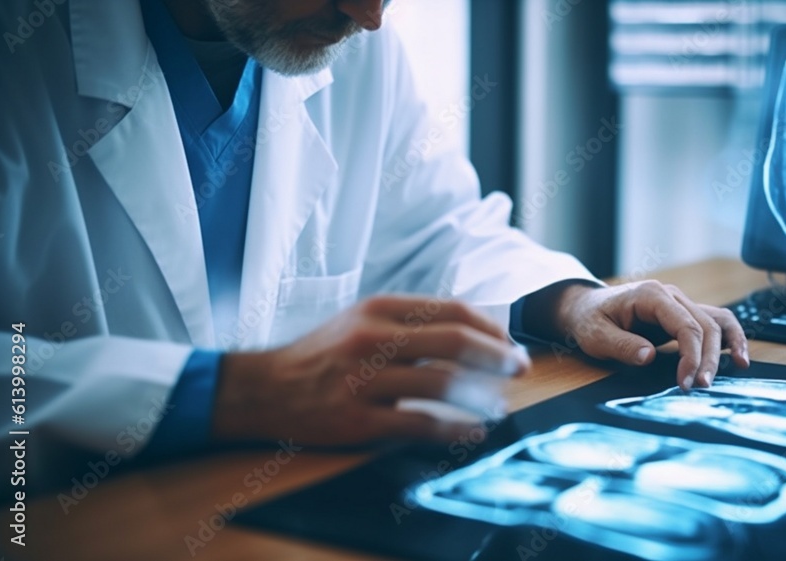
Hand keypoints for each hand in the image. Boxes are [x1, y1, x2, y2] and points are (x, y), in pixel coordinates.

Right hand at [211, 296, 528, 446]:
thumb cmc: (322, 354)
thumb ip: (411, 322)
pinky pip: (420, 424)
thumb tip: (472, 331)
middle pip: (455, 341)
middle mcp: (373, 338)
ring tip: (501, 404)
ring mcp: (365, 379)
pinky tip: (473, 431)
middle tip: (521, 368)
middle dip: (498, 356)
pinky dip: (454, 429)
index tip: (510, 344)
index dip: (490, 328)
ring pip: (443, 383)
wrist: (264, 389)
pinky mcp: (358, 420)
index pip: (452, 310)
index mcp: (380, 309)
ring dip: (483, 395)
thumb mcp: (362, 320)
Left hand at [551, 281, 749, 389]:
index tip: (685, 383)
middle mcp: (671, 295)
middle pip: (705, 325)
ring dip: (728, 345)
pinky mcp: (681, 315)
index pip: (685, 326)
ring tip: (739, 368)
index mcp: (652, 295)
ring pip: (715, 321)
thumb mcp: (596, 335)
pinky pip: (712, 322)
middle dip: (708, 358)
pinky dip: (728, 336)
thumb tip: (649, 356)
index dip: (691, 356)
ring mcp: (679, 303)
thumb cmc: (590, 319)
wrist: (584, 307)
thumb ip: (622, 345)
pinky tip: (738, 355)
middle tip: (701, 387)